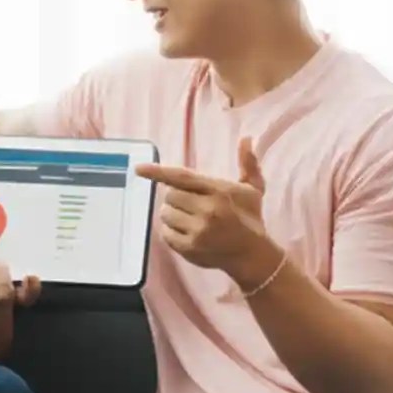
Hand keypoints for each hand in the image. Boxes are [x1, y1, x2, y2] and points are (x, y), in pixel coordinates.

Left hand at [134, 137, 278, 285]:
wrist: (252, 255)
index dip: (158, 172)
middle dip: (176, 196)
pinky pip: (165, 233)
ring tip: (189, 217)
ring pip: (165, 213)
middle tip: (191, 203)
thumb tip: (246, 137)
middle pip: (170, 195)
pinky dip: (171, 231)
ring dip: (172, 213)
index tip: (138, 169)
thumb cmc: (250, 218)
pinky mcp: (189, 249)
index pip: (182, 177)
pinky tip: (186, 231)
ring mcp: (198, 231)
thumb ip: (248, 163)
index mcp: (219, 191)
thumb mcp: (253, 189)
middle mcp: (207, 211)